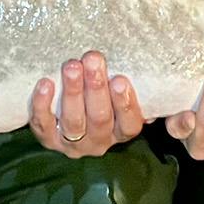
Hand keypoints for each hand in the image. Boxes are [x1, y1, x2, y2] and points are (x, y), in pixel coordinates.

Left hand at [29, 50, 143, 157]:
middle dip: (96, 88)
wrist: (66, 117)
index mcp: (121, 132)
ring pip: (73, 121)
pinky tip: (45, 83)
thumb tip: (160, 91)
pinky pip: (44, 124)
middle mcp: (99, 141)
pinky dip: (43, 105)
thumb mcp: (126, 100)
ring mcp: (72, 143)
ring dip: (73, 92)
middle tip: (93, 59)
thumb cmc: (105, 98)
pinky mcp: (48, 139)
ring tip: (72, 66)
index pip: (129, 124)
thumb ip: (143, 95)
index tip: (120, 79)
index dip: (125, 104)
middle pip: (100, 118)